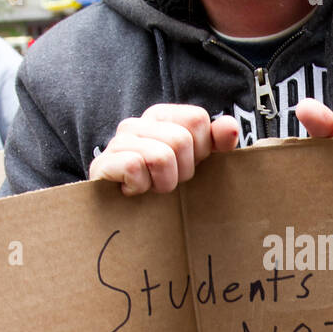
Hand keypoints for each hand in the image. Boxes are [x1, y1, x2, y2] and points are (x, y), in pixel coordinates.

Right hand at [88, 104, 238, 193]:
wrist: (119, 215)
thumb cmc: (157, 184)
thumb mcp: (192, 161)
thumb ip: (214, 142)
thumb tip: (230, 128)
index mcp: (160, 117)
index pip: (197, 119)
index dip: (200, 149)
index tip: (186, 164)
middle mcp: (136, 124)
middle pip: (181, 140)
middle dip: (182, 171)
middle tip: (167, 181)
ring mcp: (117, 143)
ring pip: (161, 156)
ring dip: (163, 183)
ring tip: (151, 187)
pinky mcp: (103, 163)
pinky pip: (134, 168)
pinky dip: (140, 188)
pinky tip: (132, 191)